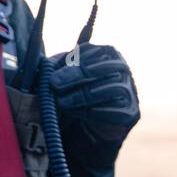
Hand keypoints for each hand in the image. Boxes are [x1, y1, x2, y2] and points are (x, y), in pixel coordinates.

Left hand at [47, 43, 139, 163]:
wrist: (93, 124)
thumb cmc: (79, 92)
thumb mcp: (67, 77)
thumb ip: (59, 67)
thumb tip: (45, 66)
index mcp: (108, 53)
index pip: (94, 51)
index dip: (73, 60)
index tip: (53, 70)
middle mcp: (122, 69)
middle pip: (103, 68)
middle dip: (77, 76)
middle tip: (55, 83)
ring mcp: (129, 90)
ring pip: (110, 89)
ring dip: (83, 96)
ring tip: (62, 102)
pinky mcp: (130, 112)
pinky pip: (115, 110)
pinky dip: (95, 112)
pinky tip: (78, 113)